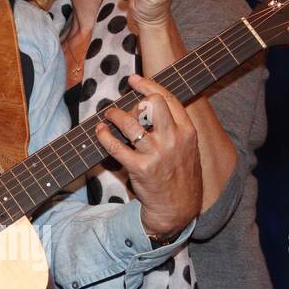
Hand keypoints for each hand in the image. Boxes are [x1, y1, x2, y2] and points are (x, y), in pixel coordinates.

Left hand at [95, 74, 201, 237]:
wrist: (178, 208)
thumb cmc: (180, 176)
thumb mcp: (188, 148)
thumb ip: (175, 127)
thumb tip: (149, 105)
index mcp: (187, 131)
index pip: (168, 99)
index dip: (148, 85)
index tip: (134, 80)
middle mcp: (173, 139)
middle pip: (152, 104)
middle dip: (134, 98)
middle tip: (122, 102)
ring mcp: (157, 154)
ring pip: (131, 123)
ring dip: (115, 115)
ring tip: (108, 115)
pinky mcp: (140, 169)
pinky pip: (116, 147)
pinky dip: (104, 136)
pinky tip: (100, 132)